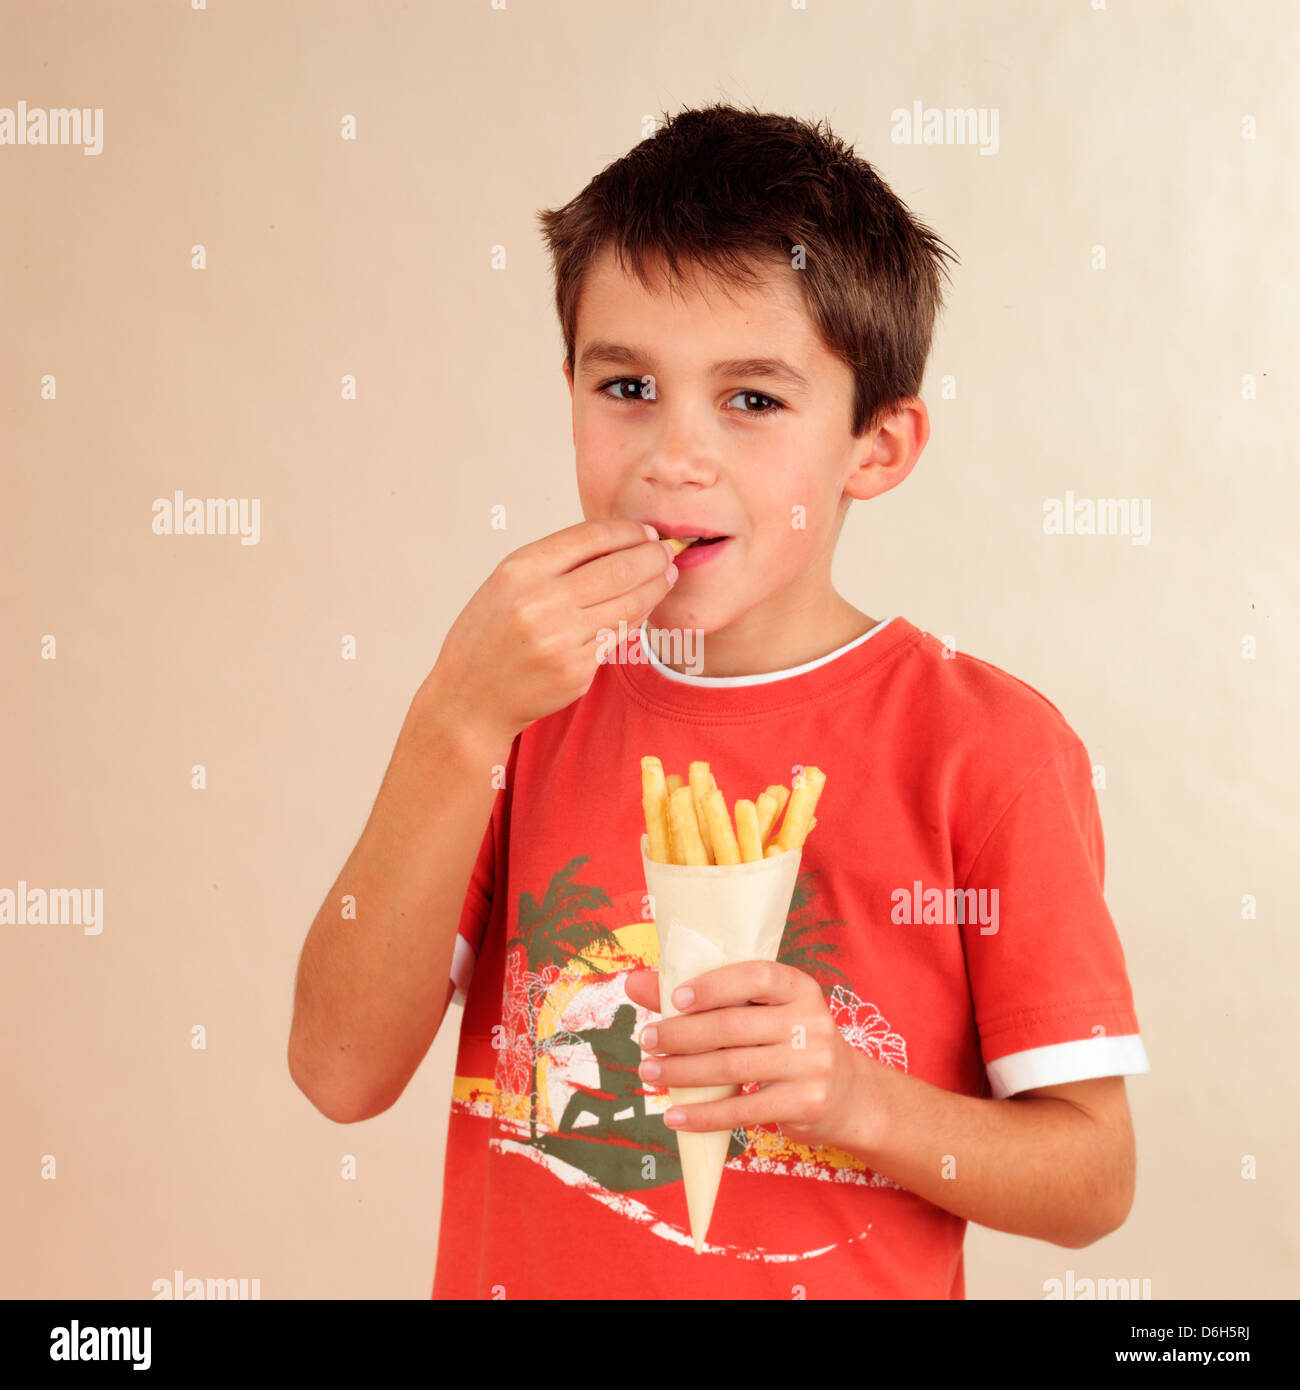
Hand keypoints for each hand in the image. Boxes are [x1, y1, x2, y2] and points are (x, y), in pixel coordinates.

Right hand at [422, 519, 677, 741]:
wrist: (470, 696)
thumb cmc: (490, 635)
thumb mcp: (507, 584)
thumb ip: (555, 562)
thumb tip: (617, 540)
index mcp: (521, 570)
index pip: (591, 537)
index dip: (628, 531)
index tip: (646, 531)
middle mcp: (540, 603)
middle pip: (620, 568)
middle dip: (652, 556)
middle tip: (666, 552)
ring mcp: (561, 640)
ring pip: (629, 604)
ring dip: (655, 587)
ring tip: (666, 576)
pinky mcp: (576, 671)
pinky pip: (619, 636)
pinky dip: (637, 619)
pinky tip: (642, 609)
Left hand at [624, 962, 879, 1151]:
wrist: (850, 1095)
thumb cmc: (790, 1043)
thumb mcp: (761, 1012)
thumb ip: (705, 996)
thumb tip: (635, 983)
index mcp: (798, 988)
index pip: (756, 976)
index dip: (714, 985)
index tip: (675, 998)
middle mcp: (809, 1022)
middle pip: (732, 1027)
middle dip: (681, 1035)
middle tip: (646, 1040)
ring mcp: (811, 1064)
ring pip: (732, 1068)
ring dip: (682, 1074)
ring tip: (649, 1072)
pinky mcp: (806, 1104)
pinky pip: (744, 1111)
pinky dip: (704, 1116)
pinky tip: (675, 1116)